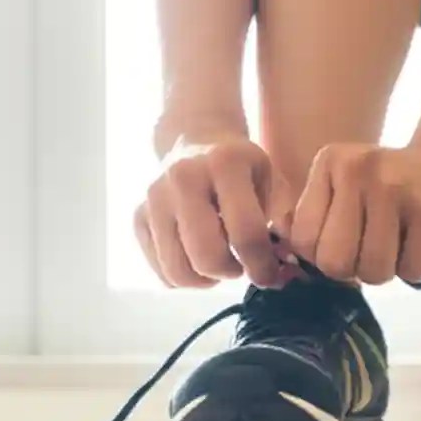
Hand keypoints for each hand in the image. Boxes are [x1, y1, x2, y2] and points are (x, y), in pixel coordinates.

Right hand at [135, 130, 294, 288]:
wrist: (194, 140)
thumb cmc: (241, 167)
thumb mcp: (269, 178)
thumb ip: (281, 221)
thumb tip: (282, 274)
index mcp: (224, 164)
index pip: (246, 233)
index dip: (262, 265)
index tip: (271, 276)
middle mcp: (183, 178)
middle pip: (206, 257)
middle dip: (230, 272)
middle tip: (241, 266)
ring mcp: (154, 198)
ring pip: (178, 270)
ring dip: (205, 280)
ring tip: (219, 264)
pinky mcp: (137, 217)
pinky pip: (160, 270)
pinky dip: (183, 277)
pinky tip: (197, 260)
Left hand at [287, 137, 420, 284]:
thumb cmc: (392, 185)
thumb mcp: (345, 186)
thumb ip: (314, 218)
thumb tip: (285, 261)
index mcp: (330, 163)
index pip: (302, 240)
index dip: (322, 257)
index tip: (345, 245)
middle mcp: (358, 170)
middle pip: (334, 262)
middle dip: (354, 270)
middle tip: (372, 250)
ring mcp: (395, 188)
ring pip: (373, 271)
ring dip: (388, 270)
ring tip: (399, 243)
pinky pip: (409, 271)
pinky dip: (417, 268)